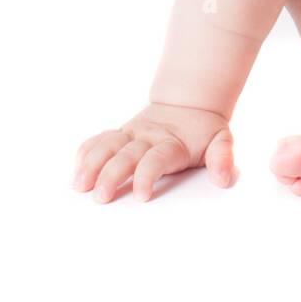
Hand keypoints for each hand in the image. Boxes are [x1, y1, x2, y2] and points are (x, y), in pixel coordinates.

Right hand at [73, 102, 236, 202]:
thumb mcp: (221, 140)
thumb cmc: (204, 131)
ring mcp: (131, 134)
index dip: (148, 176)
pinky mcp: (120, 133)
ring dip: (91, 164)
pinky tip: (76, 169)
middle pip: (125, 155)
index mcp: (171, 143)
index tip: (142, 196)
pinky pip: (99, 140)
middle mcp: (147, 137)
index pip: (156, 159)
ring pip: (107, 146)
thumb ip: (223, 158)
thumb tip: (224, 179)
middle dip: (111, 175)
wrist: (190, 103)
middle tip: (100, 197)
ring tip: (78, 185)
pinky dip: (86, 152)